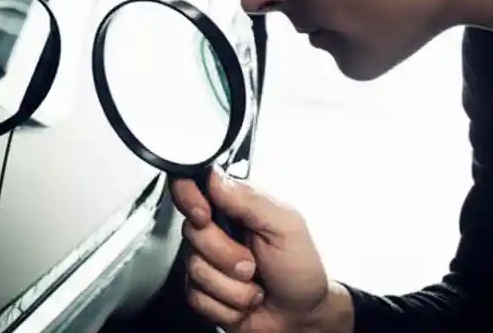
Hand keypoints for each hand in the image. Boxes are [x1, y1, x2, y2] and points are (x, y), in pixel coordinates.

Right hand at [171, 168, 339, 332]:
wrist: (302, 316)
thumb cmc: (301, 268)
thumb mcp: (286, 227)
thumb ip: (251, 200)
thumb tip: (215, 176)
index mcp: (234, 206)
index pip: (193, 186)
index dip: (189, 197)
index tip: (204, 215)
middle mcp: (216, 231)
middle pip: (192, 232)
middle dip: (225, 255)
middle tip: (252, 263)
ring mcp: (207, 261)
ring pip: (194, 269)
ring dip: (232, 286)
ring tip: (254, 284)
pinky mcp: (202, 291)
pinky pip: (197, 297)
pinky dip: (227, 305)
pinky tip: (244, 301)